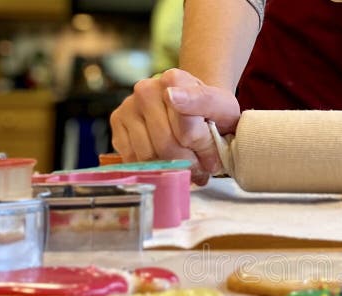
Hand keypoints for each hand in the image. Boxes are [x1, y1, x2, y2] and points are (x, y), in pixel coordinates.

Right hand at [110, 68, 240, 184]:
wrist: (193, 110)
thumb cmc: (211, 114)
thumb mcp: (224, 109)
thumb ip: (205, 102)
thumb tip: (171, 95)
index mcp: (174, 80)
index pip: (187, 131)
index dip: (204, 150)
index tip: (213, 156)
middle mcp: (146, 89)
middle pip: (166, 146)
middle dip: (187, 163)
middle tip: (200, 166)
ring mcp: (129, 105)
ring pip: (148, 156)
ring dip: (169, 168)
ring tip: (185, 163)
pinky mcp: (117, 121)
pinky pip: (131, 157)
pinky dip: (151, 166)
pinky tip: (165, 158)